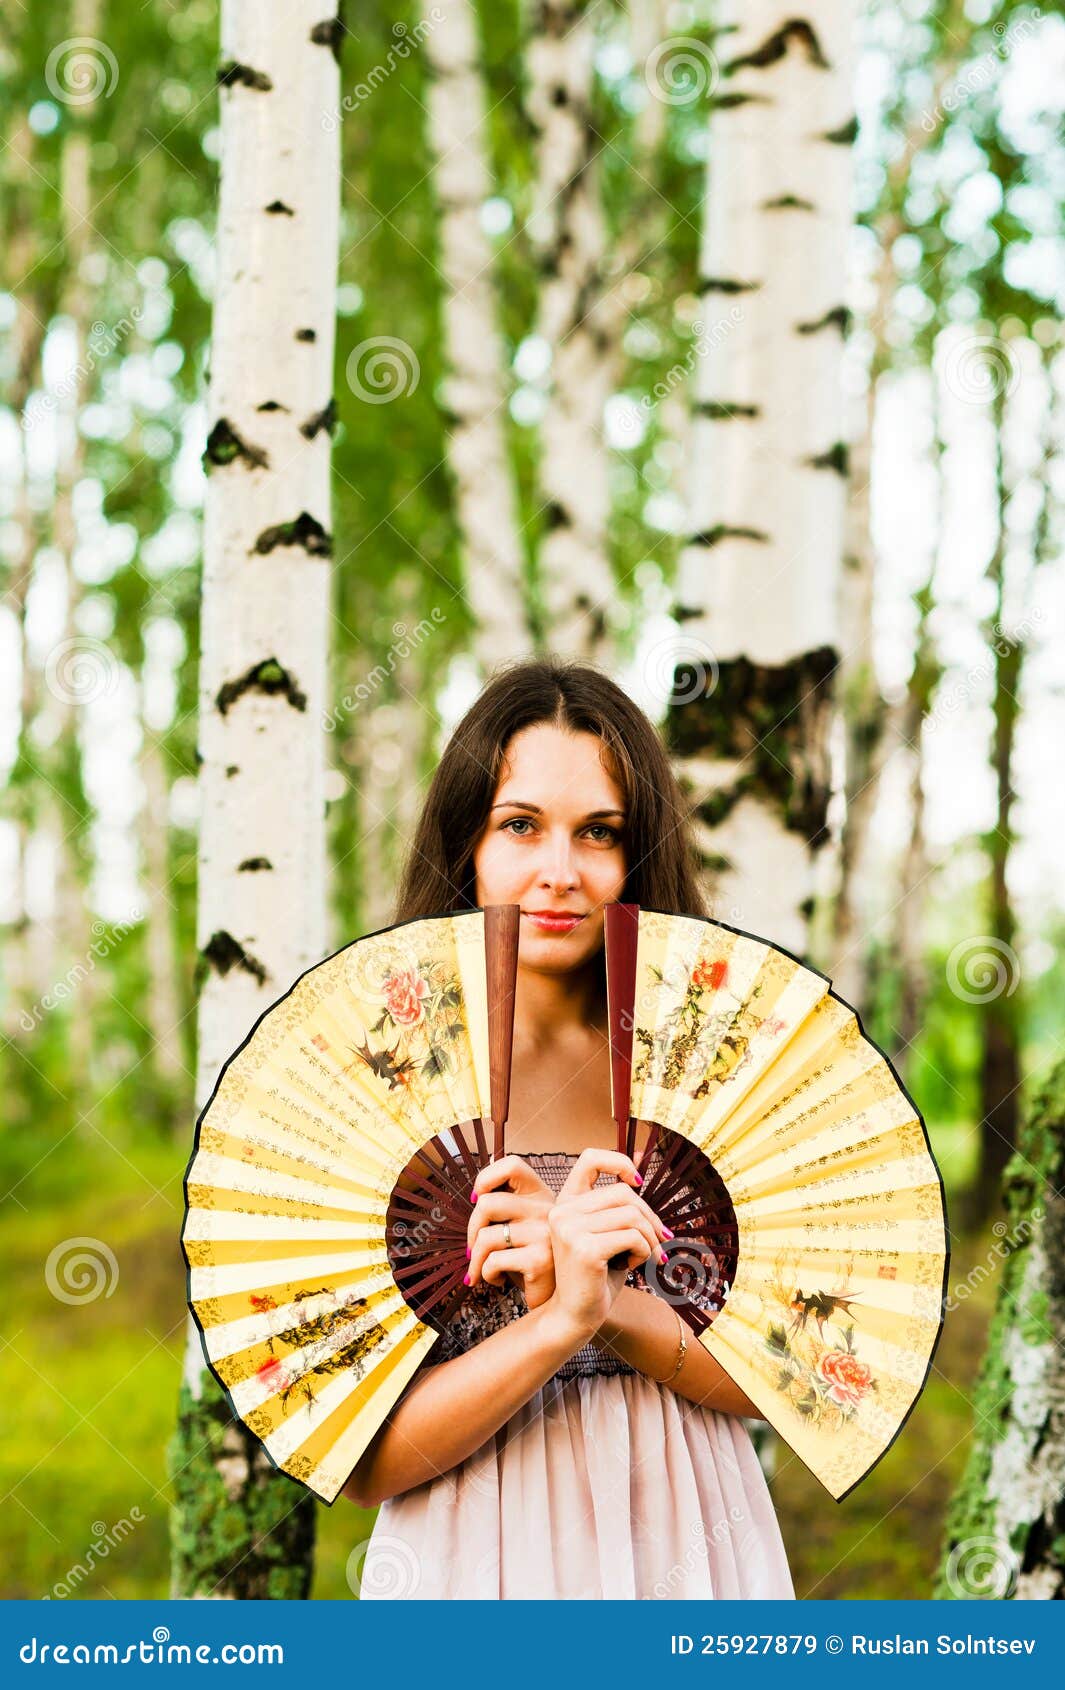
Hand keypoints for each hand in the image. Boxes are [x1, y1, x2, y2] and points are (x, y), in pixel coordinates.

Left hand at [466, 1155, 556, 1309]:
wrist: (558, 1299)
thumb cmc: (532, 1259)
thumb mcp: (523, 1225)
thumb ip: (508, 1205)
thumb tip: (480, 1183)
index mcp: (542, 1195)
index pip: (512, 1164)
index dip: (486, 1176)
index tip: (477, 1199)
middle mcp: (547, 1209)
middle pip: (487, 1204)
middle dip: (471, 1230)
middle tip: (472, 1249)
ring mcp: (545, 1234)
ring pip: (486, 1237)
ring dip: (475, 1259)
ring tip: (481, 1270)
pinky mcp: (540, 1260)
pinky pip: (493, 1261)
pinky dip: (485, 1274)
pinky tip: (497, 1280)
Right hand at [545, 1149, 671, 1340]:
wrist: (575, 1318)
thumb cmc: (596, 1279)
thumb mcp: (606, 1236)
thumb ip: (617, 1209)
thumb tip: (639, 1172)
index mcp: (565, 1204)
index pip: (591, 1159)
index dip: (618, 1161)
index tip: (638, 1181)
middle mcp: (562, 1211)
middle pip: (624, 1194)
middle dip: (650, 1218)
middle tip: (660, 1242)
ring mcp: (570, 1229)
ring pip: (632, 1215)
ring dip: (649, 1239)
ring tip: (643, 1258)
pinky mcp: (585, 1248)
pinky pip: (634, 1237)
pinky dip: (644, 1253)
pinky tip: (632, 1267)